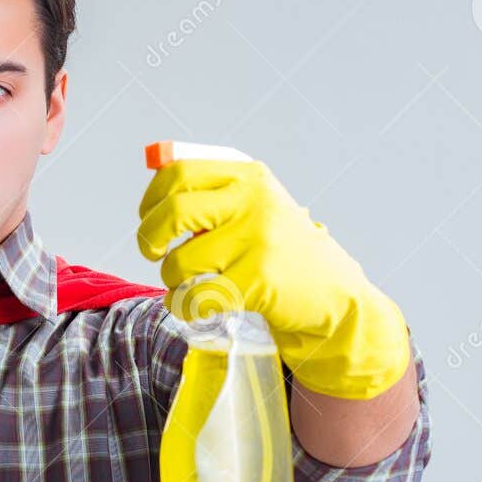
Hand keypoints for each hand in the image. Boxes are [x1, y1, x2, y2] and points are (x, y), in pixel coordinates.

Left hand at [136, 156, 409, 398]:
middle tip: (152, 253)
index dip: (151, 199)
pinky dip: (183, 307)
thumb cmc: (283, 252)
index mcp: (249, 177)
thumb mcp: (259, 208)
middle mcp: (253, 202)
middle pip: (173, 211)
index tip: (148, 218)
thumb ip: (215, 195)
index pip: (179, 173)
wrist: (334, 294)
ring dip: (170, 280)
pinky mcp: (256, 280)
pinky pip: (197, 296)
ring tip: (182, 286)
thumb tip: (154, 187)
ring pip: (180, 261)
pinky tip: (190, 308)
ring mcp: (256, 241)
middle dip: (149, 237)